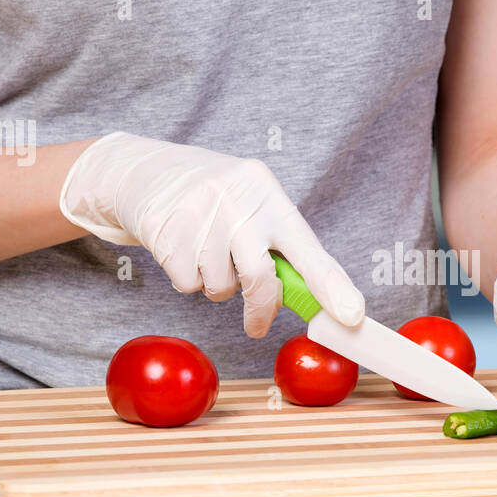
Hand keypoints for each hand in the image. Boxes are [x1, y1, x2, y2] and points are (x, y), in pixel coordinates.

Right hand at [59, 132, 363, 337]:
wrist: (145, 171)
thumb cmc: (215, 199)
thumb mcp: (252, 205)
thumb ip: (281, 246)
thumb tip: (314, 299)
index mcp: (268, 194)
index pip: (308, 248)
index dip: (332, 286)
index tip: (352, 316)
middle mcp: (237, 202)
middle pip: (261, 279)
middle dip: (262, 309)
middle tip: (257, 325)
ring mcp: (200, 217)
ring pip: (222, 287)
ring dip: (218, 285)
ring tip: (207, 253)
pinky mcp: (168, 234)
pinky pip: (190, 285)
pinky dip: (189, 280)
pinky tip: (183, 250)